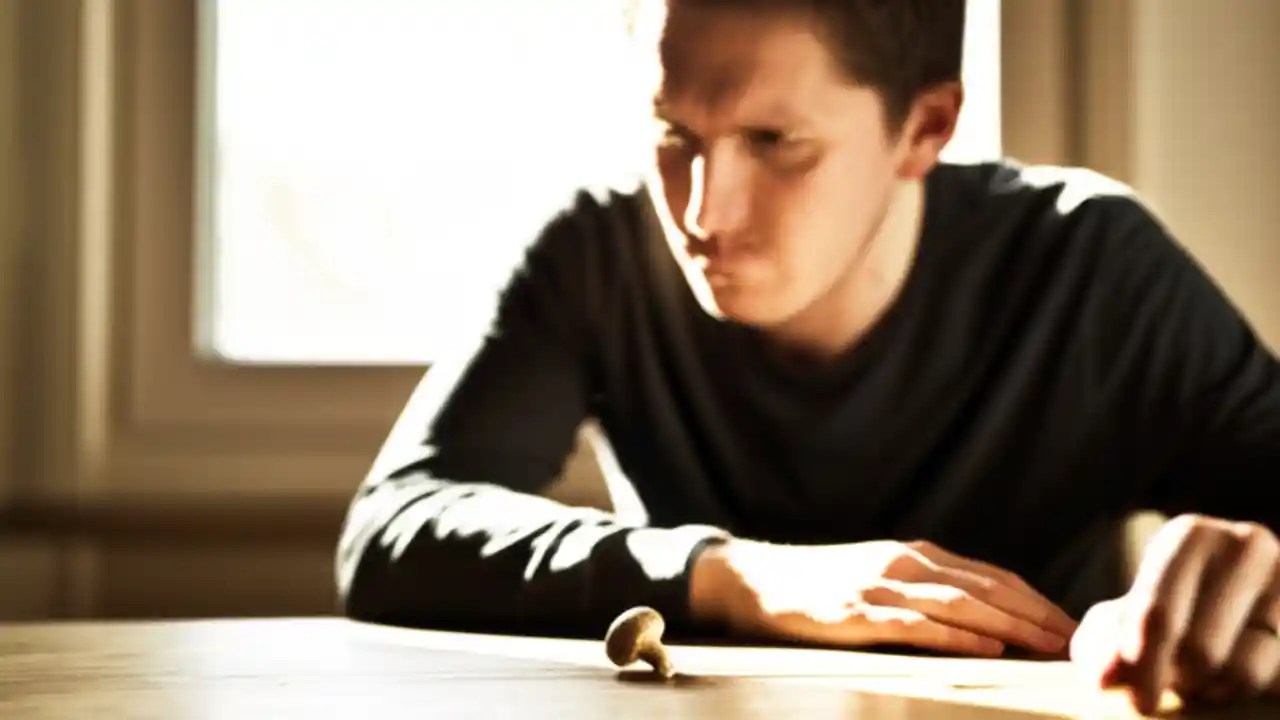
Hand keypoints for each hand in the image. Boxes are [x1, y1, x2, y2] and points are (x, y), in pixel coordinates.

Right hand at [689, 538, 1077, 656]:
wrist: (754, 580)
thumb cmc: (819, 585)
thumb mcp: (878, 574)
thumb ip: (924, 587)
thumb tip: (982, 618)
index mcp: (915, 554)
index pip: (992, 576)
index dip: (1035, 599)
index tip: (1072, 624)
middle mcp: (904, 563)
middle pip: (986, 588)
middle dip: (1037, 615)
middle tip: (1078, 641)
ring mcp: (880, 586)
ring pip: (960, 605)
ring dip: (1010, 627)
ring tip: (1048, 647)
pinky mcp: (856, 613)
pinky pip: (915, 626)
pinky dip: (956, 638)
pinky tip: (986, 649)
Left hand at [1070, 514, 1279, 713]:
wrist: (1237, 600)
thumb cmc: (1172, 608)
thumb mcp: (1128, 613)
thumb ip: (1105, 643)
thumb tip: (1104, 678)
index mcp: (1190, 536)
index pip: (1157, 615)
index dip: (1142, 665)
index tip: (1138, 702)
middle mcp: (1245, 546)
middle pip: (1199, 650)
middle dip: (1179, 680)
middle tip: (1172, 682)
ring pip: (1240, 672)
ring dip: (1211, 690)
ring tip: (1200, 677)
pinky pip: (1274, 682)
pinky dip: (1245, 693)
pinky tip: (1230, 680)